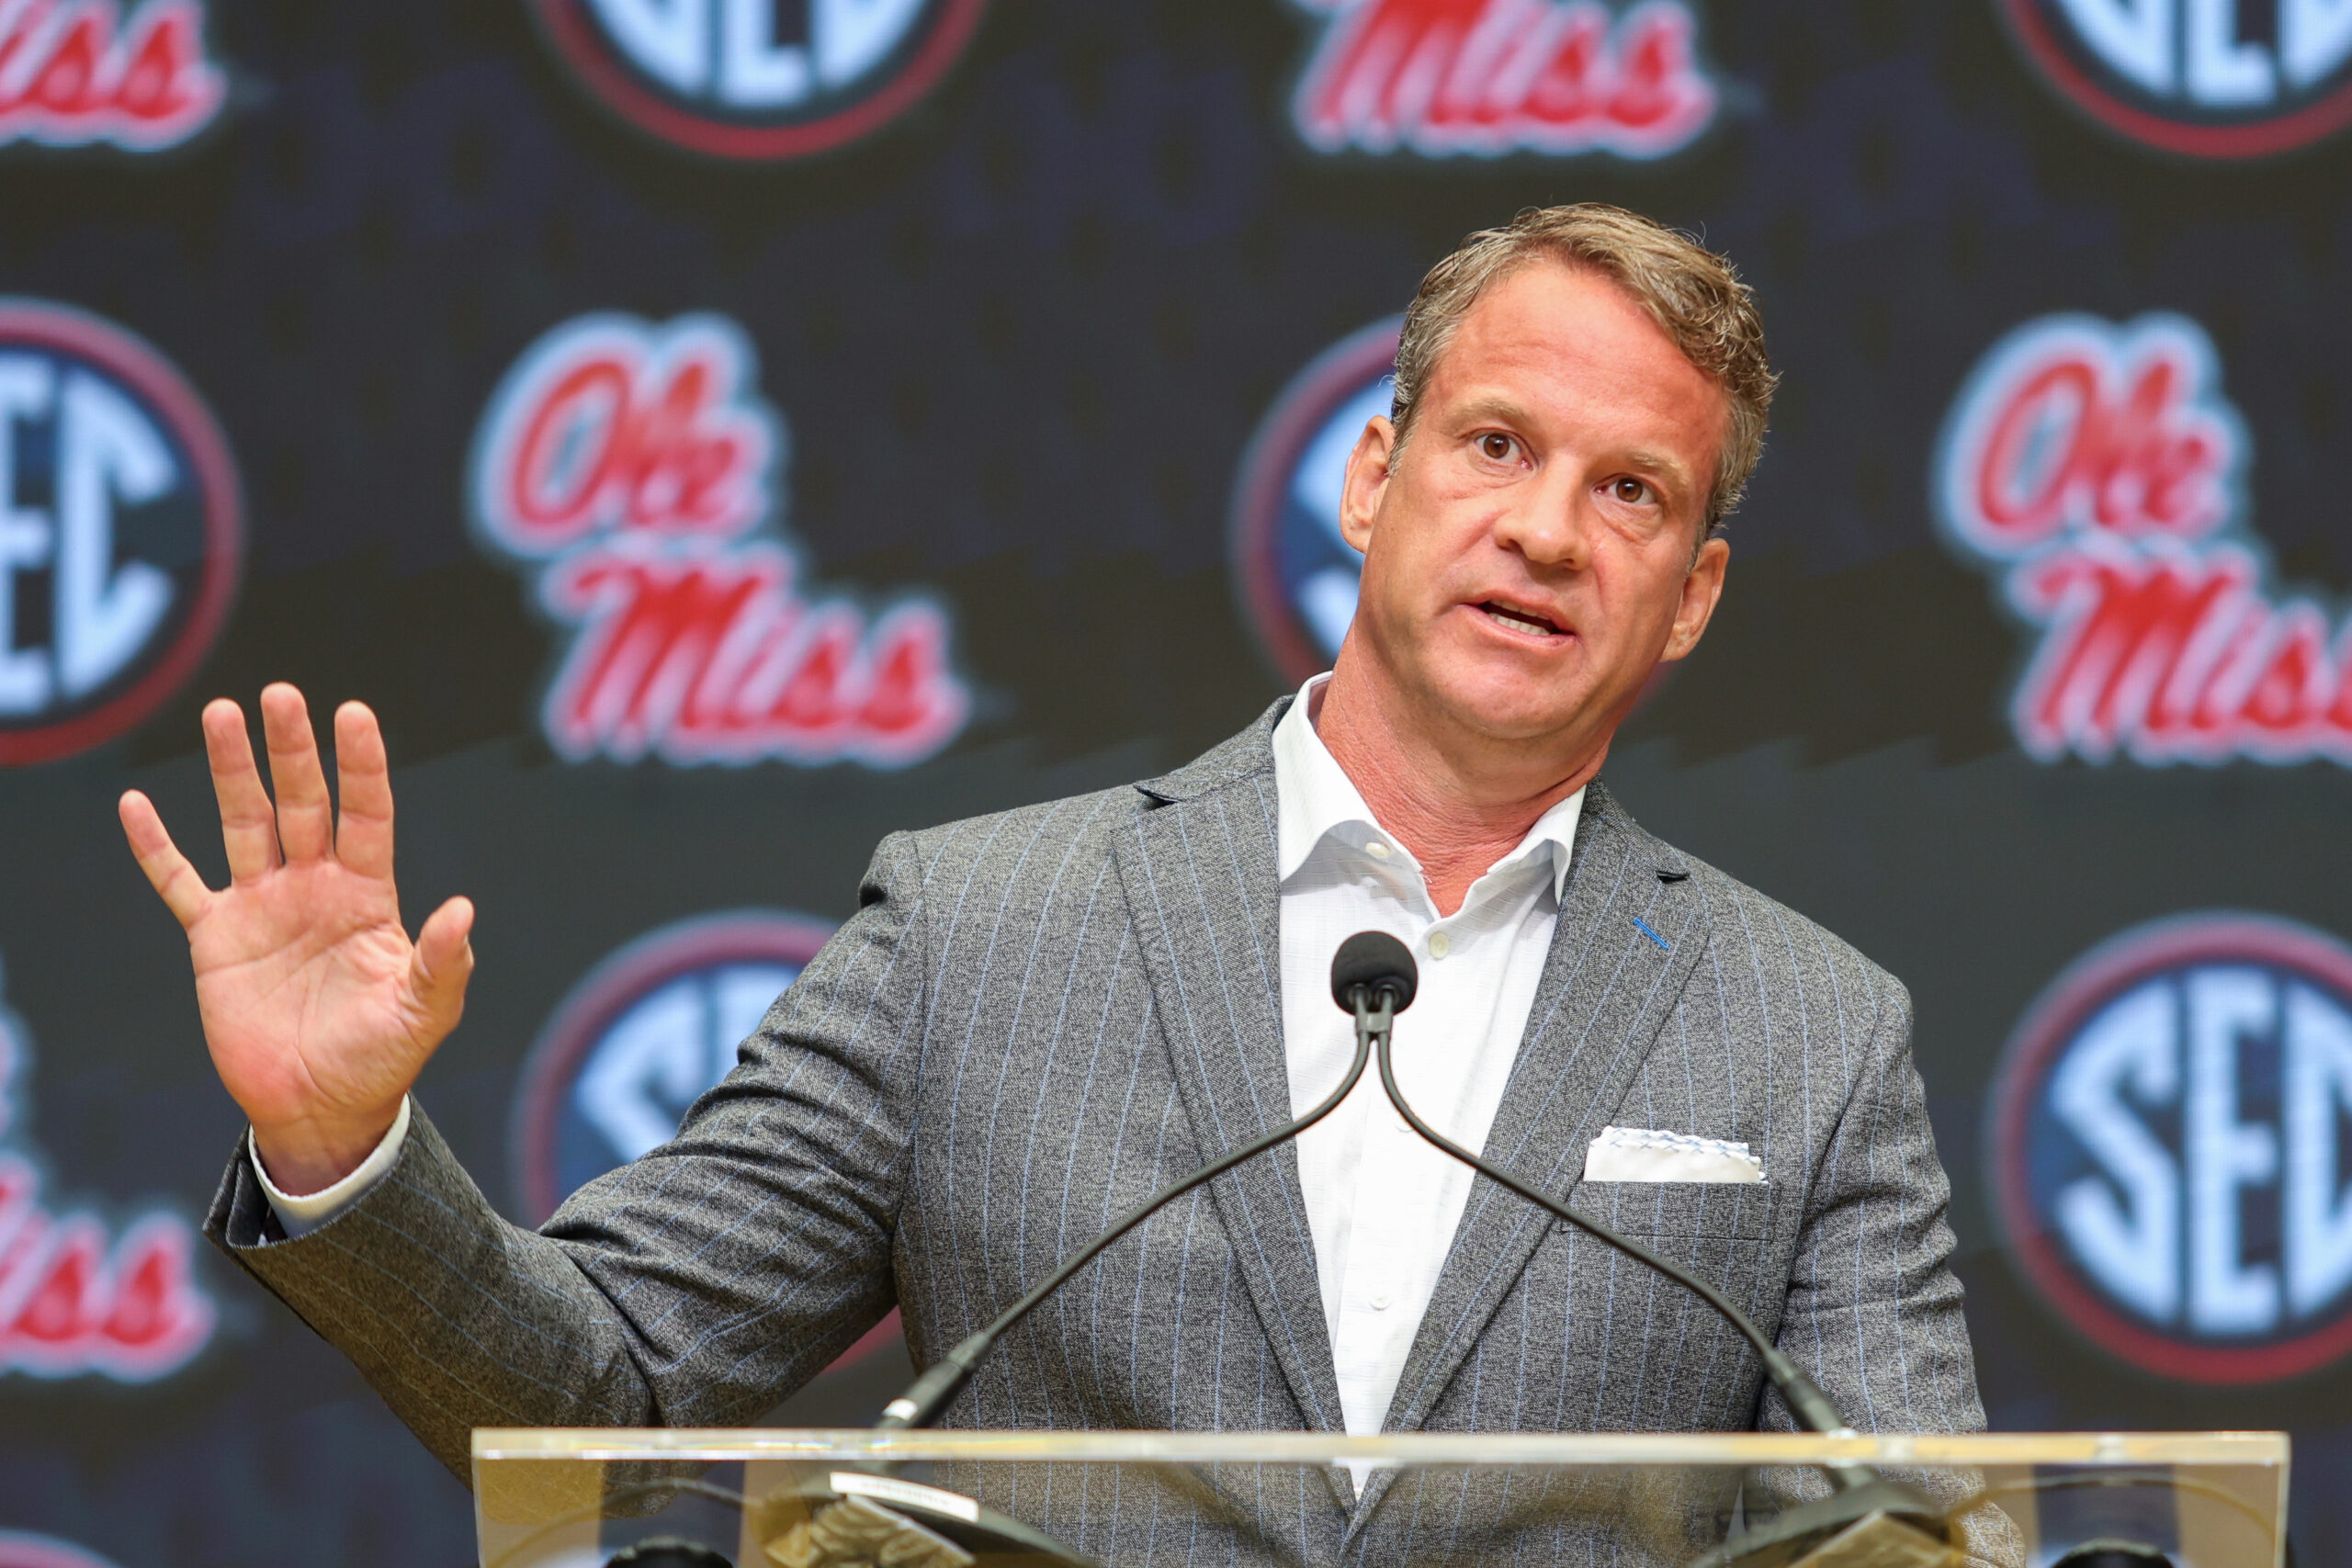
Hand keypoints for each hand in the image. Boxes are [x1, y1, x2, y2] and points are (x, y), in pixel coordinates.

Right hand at [119, 684, 473, 1194]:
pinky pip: (181, 882)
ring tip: (223, 713)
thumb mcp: (424, 1012)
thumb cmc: (383, 1057)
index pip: (367, 813)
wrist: (323, 1107)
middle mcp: (315, 886)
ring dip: (232, 770)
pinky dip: (157, 847)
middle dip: (292, 750)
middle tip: (280, 694)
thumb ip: (443, 962)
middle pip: (302, 802)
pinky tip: (137, 805)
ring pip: (243, 822)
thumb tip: (462, 911)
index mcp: (368, 894)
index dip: (360, 766)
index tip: (354, 713)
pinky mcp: (216, 939)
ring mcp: (263, 906)